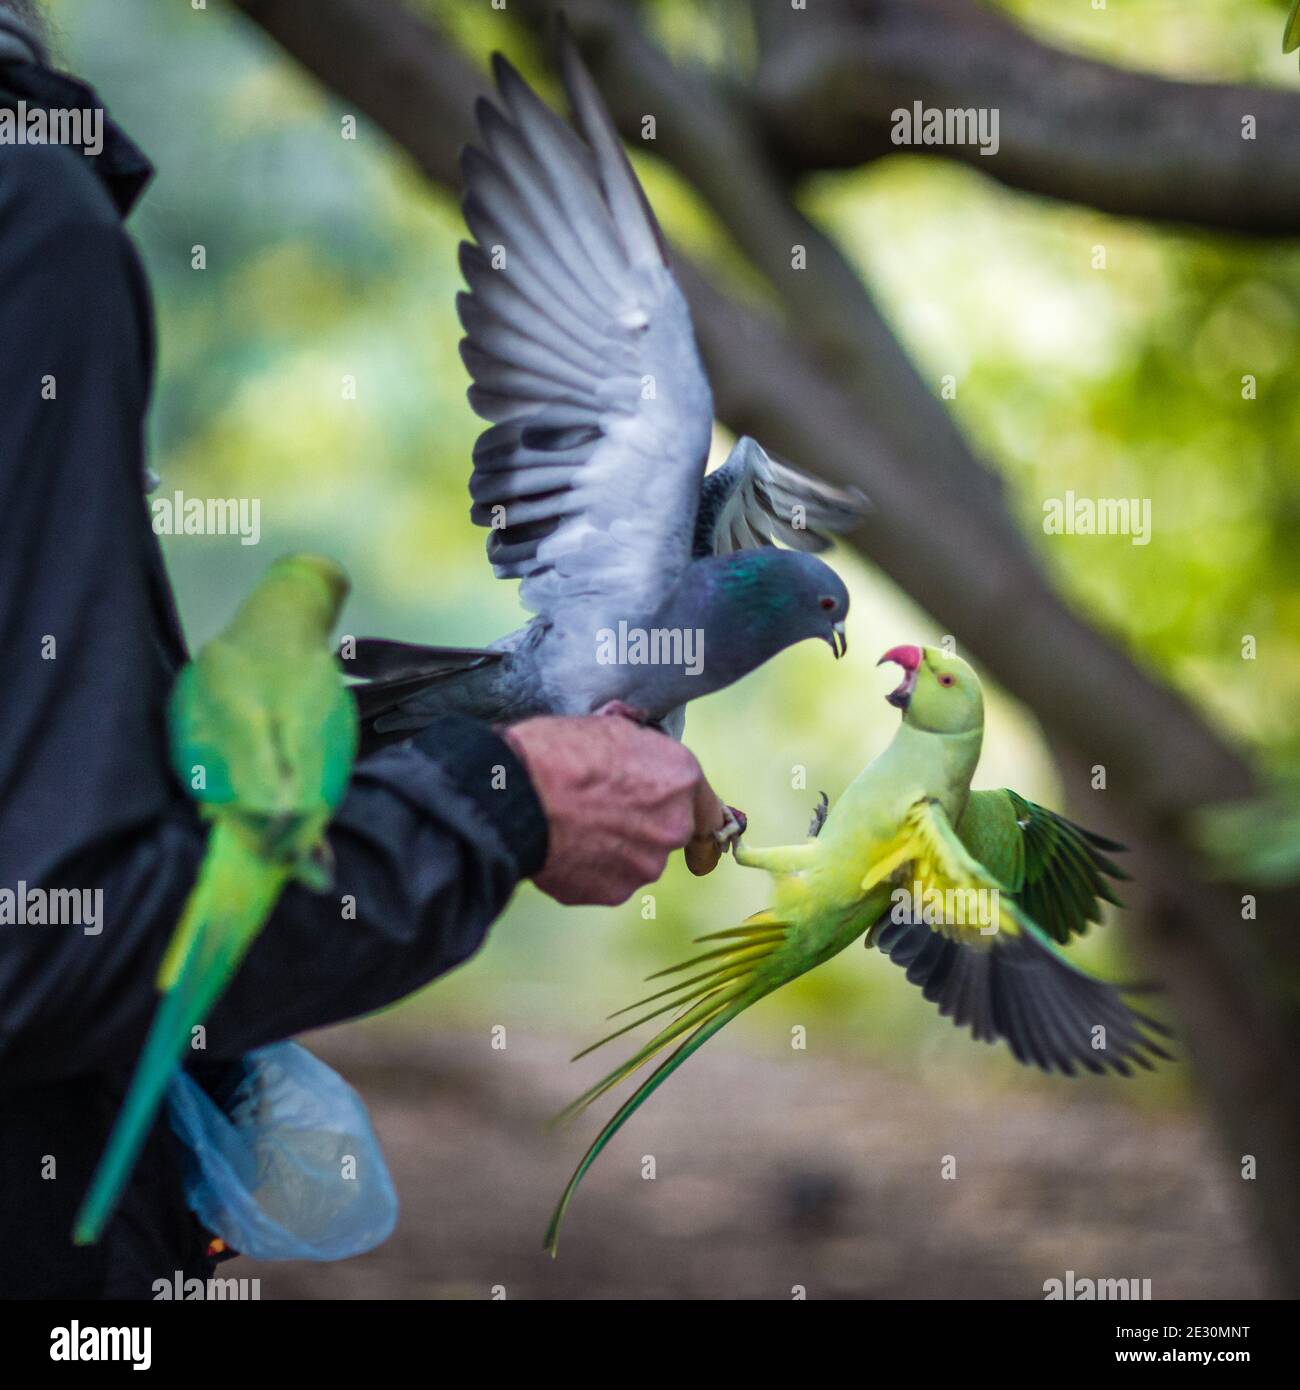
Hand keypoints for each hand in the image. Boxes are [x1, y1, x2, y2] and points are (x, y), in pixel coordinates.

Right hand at [501, 716, 727, 905]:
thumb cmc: (557, 752)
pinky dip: (589, 869)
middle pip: (668, 832)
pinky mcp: (613, 893)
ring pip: (637, 859)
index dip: (688, 807)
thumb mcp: (609, 727)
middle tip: (602, 807)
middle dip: (642, 824)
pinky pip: (606, 880)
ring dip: (616, 848)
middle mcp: (674, 827)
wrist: (514, 796)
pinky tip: (564, 844)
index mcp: (681, 778)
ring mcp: (645, 866)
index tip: (677, 814)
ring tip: (575, 825)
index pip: (709, 806)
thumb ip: (641, 748)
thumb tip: (639, 745)